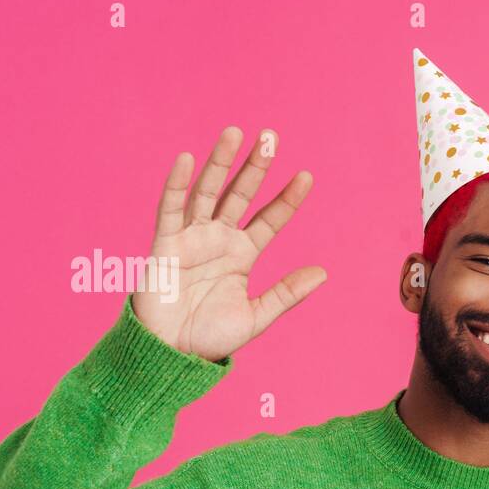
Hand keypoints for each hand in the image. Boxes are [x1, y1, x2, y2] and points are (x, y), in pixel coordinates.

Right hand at [131, 126, 326, 361]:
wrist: (171, 355)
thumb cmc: (210, 338)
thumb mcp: (257, 316)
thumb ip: (286, 293)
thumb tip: (323, 274)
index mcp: (243, 255)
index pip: (269, 219)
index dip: (287, 199)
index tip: (307, 176)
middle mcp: (218, 239)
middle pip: (240, 194)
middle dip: (254, 167)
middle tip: (270, 136)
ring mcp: (192, 238)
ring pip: (208, 192)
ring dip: (220, 162)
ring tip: (235, 133)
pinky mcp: (165, 245)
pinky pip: (171, 209)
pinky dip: (178, 184)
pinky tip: (188, 158)